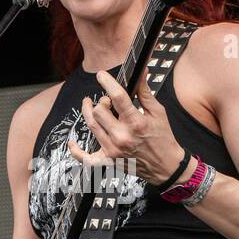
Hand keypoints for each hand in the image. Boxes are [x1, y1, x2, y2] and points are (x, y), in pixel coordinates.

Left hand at [67, 70, 187, 185]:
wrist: (166, 166)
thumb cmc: (163, 139)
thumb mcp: (158, 112)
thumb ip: (145, 92)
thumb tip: (140, 72)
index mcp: (136, 123)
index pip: (117, 97)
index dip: (107, 82)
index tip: (101, 75)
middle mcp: (122, 137)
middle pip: (99, 112)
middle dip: (100, 101)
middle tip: (105, 100)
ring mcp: (113, 150)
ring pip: (91, 126)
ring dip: (87, 113)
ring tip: (89, 105)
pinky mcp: (109, 160)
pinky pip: (86, 158)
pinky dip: (77, 151)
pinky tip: (72, 143)